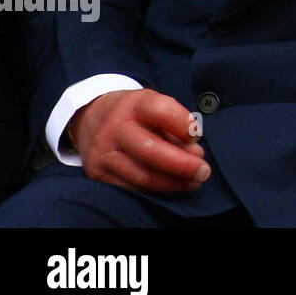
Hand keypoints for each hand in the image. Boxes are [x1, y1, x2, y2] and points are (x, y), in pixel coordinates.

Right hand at [69, 89, 208, 193]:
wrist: (91, 118)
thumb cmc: (134, 113)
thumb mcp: (154, 105)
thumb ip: (176, 126)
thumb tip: (194, 154)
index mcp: (135, 104)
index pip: (162, 111)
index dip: (184, 125)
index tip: (197, 135)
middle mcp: (116, 128)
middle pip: (151, 151)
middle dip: (182, 165)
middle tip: (204, 172)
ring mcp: (103, 152)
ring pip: (142, 175)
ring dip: (172, 183)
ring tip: (193, 182)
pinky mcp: (97, 173)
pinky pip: (130, 188)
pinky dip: (155, 190)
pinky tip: (170, 186)